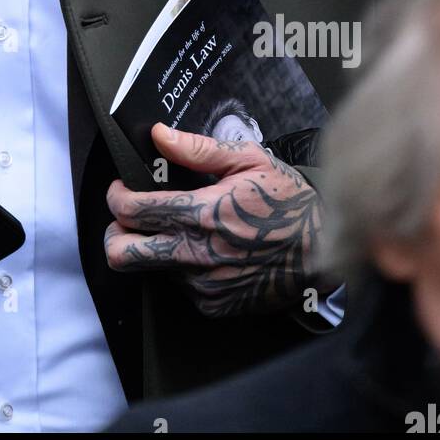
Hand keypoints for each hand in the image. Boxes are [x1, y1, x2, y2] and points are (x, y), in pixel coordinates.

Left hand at [103, 124, 322, 316]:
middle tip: (127, 218)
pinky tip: (206, 251)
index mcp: (202, 214)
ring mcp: (204, 285)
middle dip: (115, 232)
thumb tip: (158, 135)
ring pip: (151, 268)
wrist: (324, 251)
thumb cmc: (288, 200)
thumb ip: (198, 149)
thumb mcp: (250, 160)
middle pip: (122, 252)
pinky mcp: (214, 305)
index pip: (133, 210)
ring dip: (155, 249)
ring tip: (180, 231)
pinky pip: (180, 286)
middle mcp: (197, 254)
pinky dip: (182, 268)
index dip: (116, 196)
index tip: (121, 189)